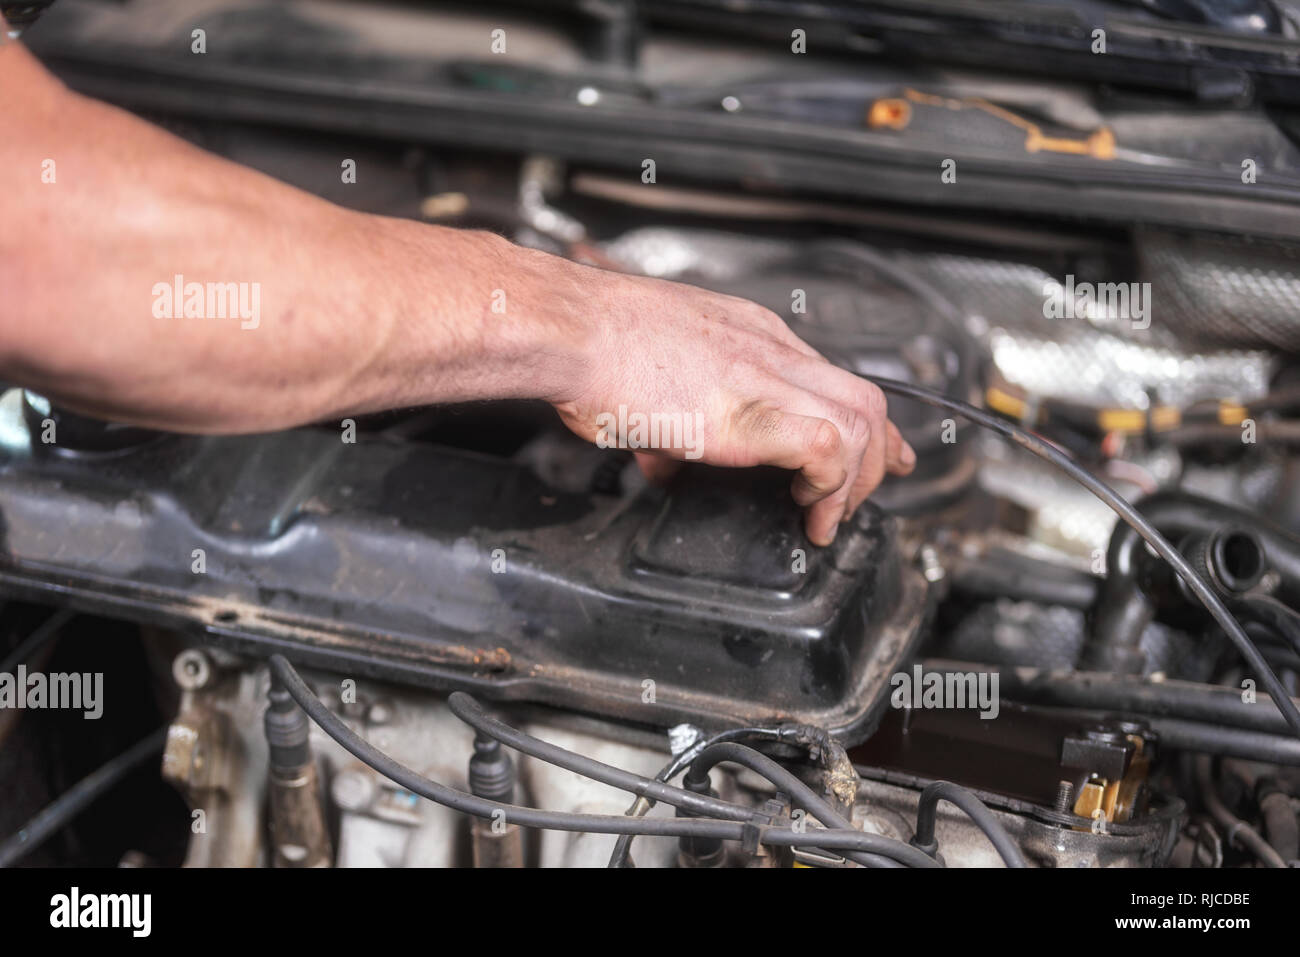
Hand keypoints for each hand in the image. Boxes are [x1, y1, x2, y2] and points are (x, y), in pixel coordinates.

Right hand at [549, 269, 915, 544]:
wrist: (573, 330)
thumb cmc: (592, 345)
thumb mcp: (649, 378)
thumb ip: (671, 420)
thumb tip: (665, 461)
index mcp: (750, 336)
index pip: (833, 377)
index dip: (863, 424)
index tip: (875, 452)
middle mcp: (769, 350)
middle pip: (866, 399)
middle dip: (878, 456)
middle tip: (868, 495)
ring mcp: (764, 378)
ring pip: (860, 423)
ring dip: (854, 481)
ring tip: (827, 517)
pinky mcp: (750, 414)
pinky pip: (827, 447)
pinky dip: (828, 486)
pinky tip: (806, 510)